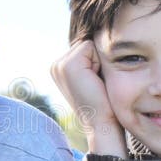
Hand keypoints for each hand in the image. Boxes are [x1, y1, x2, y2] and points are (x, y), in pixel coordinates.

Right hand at [51, 40, 125, 156]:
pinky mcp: (68, 65)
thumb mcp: (93, 77)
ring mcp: (59, 65)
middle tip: (97, 83)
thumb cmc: (104, 103)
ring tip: (96, 82)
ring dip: (98, 61)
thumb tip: (98, 36)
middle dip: (97, 59)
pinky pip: (90, 46)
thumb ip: (90, 59)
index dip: (97, 61)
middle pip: (86, 43)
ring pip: (89, 44)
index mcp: (60, 68)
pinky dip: (98, 61)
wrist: (101, 124)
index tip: (96, 82)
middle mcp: (56, 65)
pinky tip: (95, 80)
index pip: (85, 47)